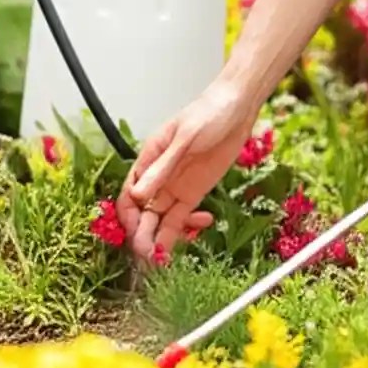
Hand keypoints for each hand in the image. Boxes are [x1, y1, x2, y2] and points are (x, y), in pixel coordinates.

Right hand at [116, 80, 257, 261]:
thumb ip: (163, 167)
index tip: (137, 236)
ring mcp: (177, 186)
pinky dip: (187, 227)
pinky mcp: (196, 191)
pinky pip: (185, 216)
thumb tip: (139, 194)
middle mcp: (159, 177)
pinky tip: (200, 225)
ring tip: (167, 258)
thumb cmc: (208, 113)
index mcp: (148, 160)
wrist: (237, 108)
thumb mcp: (184, 138)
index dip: (129, 218)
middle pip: (144, 214)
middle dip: (144, 236)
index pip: (129, 196)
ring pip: (163, 219)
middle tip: (149, 258)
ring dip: (163, 239)